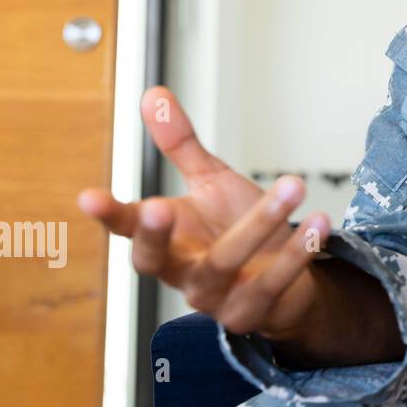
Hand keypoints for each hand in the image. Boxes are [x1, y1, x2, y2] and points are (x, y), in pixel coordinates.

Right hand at [78, 85, 331, 339]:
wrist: (285, 280)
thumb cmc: (236, 227)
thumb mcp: (209, 182)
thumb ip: (181, 145)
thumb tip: (153, 93)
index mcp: (165, 240)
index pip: (127, 229)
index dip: (108, 215)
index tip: (87, 197)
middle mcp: (181, 272)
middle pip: (156, 260)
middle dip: (157, 235)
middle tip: (161, 206)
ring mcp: (213, 298)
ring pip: (225, 263)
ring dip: (260, 223)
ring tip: (293, 184)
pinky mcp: (251, 313)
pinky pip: (272, 284)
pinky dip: (298, 253)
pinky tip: (319, 224)